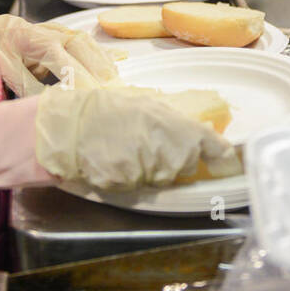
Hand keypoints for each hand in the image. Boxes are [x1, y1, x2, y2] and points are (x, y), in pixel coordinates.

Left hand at [0, 14, 119, 96]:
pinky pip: (88, 43)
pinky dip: (103, 52)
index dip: (81, 81)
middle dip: (100, 73)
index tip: (91, 98)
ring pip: (89, 45)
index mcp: (38, 40)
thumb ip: (27, 85)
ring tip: (118, 84)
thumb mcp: (4, 69)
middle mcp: (54, 33)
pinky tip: (119, 60)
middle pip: (84, 51)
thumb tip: (50, 102)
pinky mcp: (63, 35)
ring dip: (105, 64)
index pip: (67, 63)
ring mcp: (60, 31)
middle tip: (113, 94)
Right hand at [35, 85, 236, 189]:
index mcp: (172, 123)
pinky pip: (143, 186)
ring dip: (156, 167)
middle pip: (188, 163)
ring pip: (166, 177)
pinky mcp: (132, 188)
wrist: (62, 130)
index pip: (211, 145)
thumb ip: (168, 116)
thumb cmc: (97, 110)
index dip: (221, 154)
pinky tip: (118, 160)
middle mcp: (166, 150)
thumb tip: (194, 127)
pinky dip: (135, 176)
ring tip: (130, 147)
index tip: (228, 158)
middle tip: (155, 141)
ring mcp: (148, 172)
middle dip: (179, 157)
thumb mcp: (138, 102)